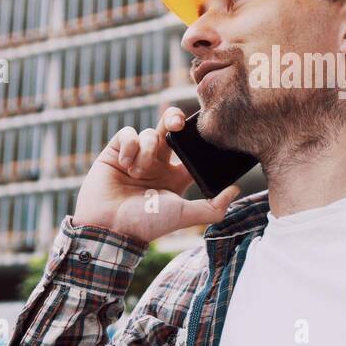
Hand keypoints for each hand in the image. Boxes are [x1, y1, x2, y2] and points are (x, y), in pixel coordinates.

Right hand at [69, 106, 240, 244]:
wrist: (108, 226)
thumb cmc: (145, 223)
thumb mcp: (183, 215)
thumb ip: (212, 207)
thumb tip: (236, 190)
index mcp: (175, 176)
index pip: (191, 150)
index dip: (196, 139)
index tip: (201, 134)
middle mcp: (157, 163)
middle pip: (172, 129)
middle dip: (175, 119)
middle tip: (178, 124)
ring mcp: (136, 156)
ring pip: (150, 133)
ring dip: (148, 149)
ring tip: (138, 171)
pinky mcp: (116, 151)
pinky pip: (127, 134)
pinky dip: (129, 145)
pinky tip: (125, 163)